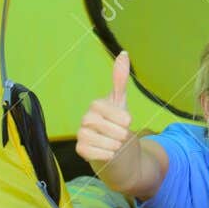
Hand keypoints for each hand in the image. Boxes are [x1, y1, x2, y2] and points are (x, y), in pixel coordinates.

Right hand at [75, 51, 133, 166]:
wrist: (118, 151)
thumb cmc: (118, 125)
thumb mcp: (122, 102)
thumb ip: (120, 80)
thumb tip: (124, 53)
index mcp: (96, 106)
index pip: (106, 109)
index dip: (120, 117)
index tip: (128, 123)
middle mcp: (85, 118)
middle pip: (101, 125)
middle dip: (118, 133)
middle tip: (122, 136)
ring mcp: (81, 134)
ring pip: (97, 139)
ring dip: (113, 144)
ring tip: (117, 145)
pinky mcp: (80, 150)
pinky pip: (90, 152)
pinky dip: (104, 154)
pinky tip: (110, 153)